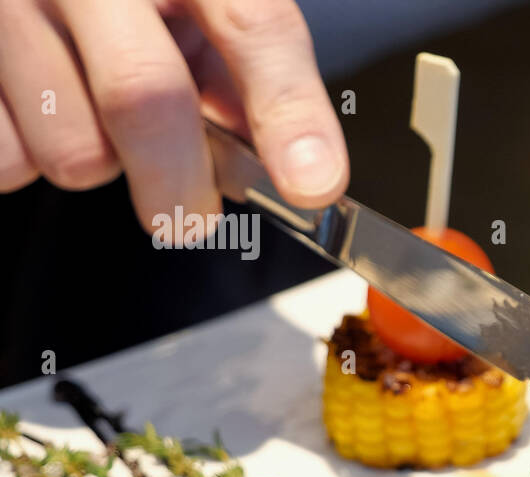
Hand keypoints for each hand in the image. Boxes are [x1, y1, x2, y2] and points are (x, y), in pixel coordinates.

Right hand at [0, 0, 347, 235]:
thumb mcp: (198, 7)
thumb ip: (244, 73)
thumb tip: (292, 166)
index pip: (252, 23)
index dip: (288, 109)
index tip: (312, 182)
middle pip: (145, 96)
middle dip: (182, 184)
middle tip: (191, 214)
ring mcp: (10, 9)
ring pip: (74, 146)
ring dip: (98, 164)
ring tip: (93, 120)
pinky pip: (9, 158)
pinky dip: (30, 159)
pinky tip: (39, 115)